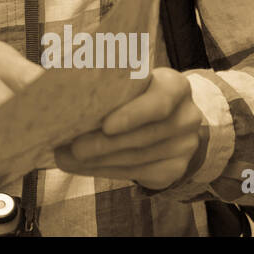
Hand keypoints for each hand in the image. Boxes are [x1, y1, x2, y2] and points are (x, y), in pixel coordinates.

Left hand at [53, 67, 201, 189]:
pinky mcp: (173, 170)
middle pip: (143, 137)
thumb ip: (111, 83)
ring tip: (67, 158)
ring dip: (98, 161)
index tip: (104, 125)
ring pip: (136, 159)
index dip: (133, 116)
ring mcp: (183, 147)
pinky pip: (135, 174)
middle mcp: (187, 117)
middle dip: (104, 145)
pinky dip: (104, 170)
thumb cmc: (138, 92)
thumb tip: (68, 92)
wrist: (170, 118)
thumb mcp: (133, 79)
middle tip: (73, 147)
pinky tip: (82, 166)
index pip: (160, 103)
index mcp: (176, 87)